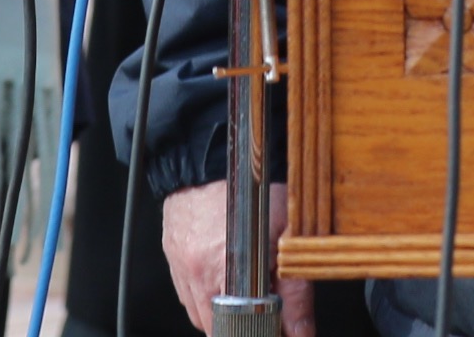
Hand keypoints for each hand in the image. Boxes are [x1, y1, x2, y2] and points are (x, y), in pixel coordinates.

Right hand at [161, 183, 309, 331]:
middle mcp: (195, 273)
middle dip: (238, 323)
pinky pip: (187, 292)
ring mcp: (180, 267)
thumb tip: (300, 334)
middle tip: (262, 304)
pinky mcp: (172, 257)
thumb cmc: (254, 187)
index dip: (256, 332)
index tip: (273, 326)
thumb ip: (296, 291)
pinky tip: (224, 273)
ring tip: (244, 286)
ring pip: (199, 313)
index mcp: (222, 271)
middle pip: (214, 326)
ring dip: (221, 310)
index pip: (231, 331)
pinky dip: (206, 292)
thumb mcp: (287, 235)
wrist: (213, 154)